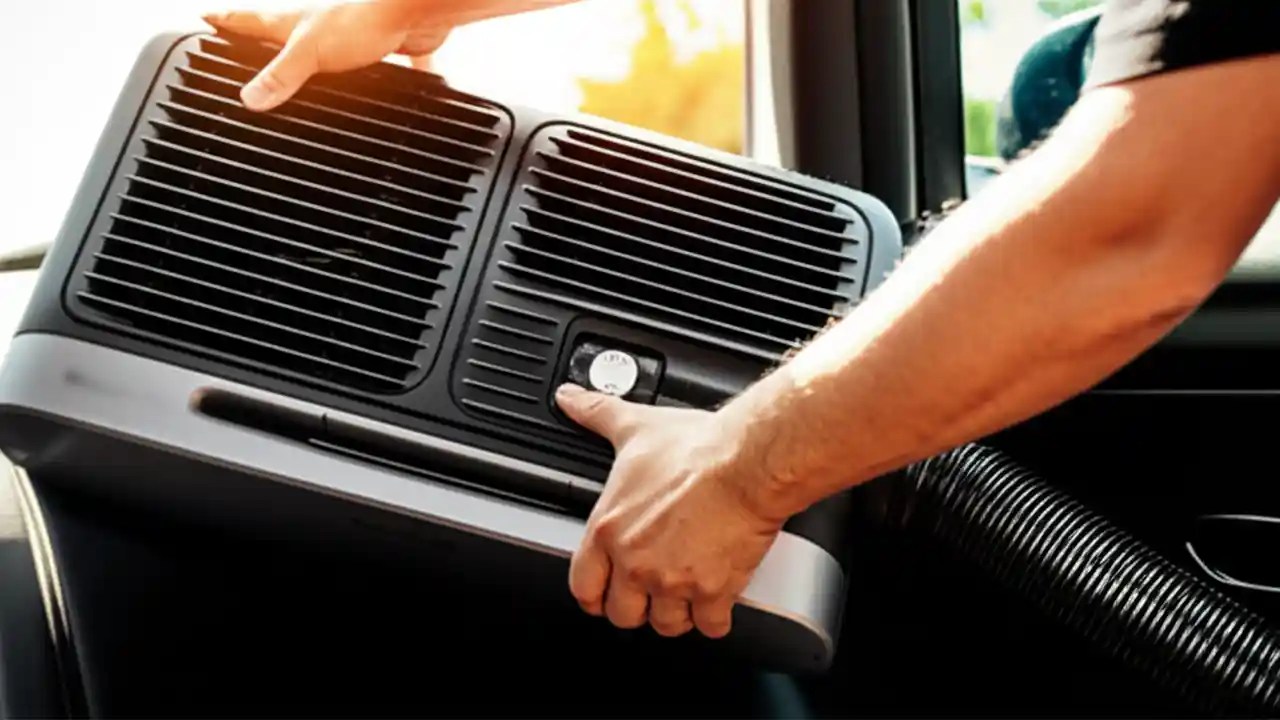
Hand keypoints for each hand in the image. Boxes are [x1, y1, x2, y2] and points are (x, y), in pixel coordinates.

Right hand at [202, 2, 452, 111]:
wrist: (415, 9)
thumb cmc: (363, 18)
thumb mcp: (309, 52)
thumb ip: (281, 76)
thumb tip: (249, 100)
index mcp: (295, 22)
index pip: (249, 19)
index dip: (226, 19)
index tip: (204, 16)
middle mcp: (321, 25)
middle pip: (287, 33)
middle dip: (268, 40)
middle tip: (248, 45)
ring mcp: (353, 34)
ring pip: (331, 50)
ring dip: (323, 61)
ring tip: (314, 76)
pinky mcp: (387, 45)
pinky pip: (386, 65)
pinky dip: (388, 77)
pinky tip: (393, 90)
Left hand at [555, 384, 783, 638]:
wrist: (748, 463)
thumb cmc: (697, 448)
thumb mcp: (636, 427)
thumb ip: (596, 413)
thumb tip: (570, 398)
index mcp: (610, 529)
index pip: (584, 586)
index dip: (594, 593)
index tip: (603, 593)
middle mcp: (636, 562)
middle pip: (623, 614)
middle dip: (637, 606)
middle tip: (651, 592)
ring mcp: (674, 581)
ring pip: (666, 625)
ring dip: (676, 615)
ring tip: (684, 596)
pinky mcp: (713, 592)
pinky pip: (710, 626)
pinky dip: (715, 619)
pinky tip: (718, 604)